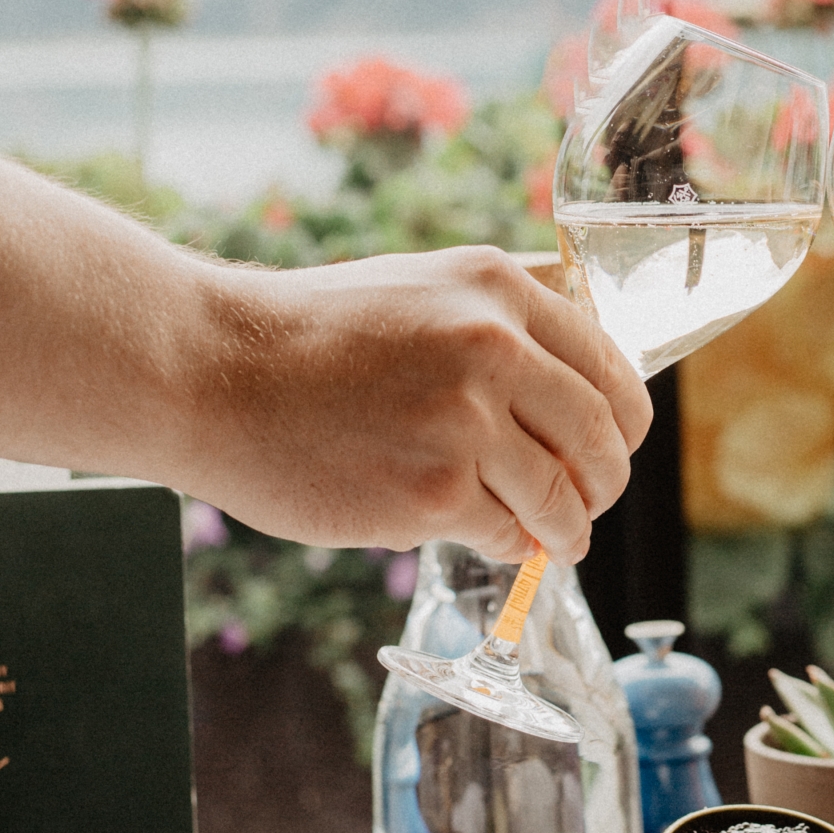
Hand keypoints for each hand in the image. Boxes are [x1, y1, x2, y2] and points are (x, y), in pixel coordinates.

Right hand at [190, 246, 651, 559]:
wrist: (210, 372)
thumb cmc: (311, 338)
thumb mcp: (421, 288)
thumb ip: (502, 319)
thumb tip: (583, 372)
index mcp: (497, 290)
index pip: (611, 366)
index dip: (623, 422)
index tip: (615, 447)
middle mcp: (493, 347)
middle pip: (603, 437)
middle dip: (605, 483)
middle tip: (590, 504)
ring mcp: (464, 423)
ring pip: (561, 497)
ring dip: (567, 529)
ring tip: (555, 540)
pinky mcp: (432, 493)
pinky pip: (504, 533)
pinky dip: (507, 544)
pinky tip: (490, 539)